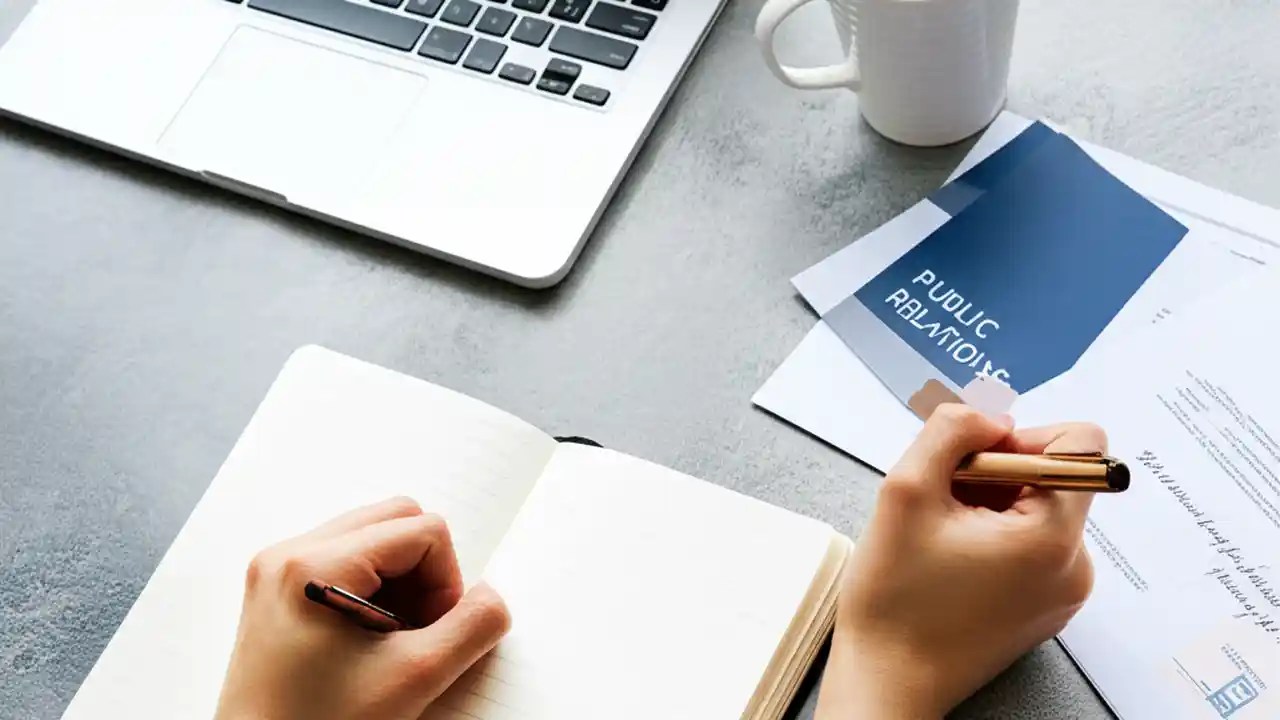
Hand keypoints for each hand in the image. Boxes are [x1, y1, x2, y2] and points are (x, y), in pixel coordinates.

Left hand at [215, 497, 510, 719]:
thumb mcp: (414, 679)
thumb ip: (470, 629)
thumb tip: (491, 599)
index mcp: (315, 565)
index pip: (423, 531)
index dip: (447, 582)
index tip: (434, 633)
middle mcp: (290, 555)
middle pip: (396, 519)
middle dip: (425, 572)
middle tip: (419, 631)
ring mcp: (278, 571)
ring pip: (373, 536)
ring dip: (401, 582)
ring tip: (392, 640)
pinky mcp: (278, 591)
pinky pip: (346, 560)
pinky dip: (374, 591)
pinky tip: (369, 640)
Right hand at [816, 405, 1103, 718]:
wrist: (888, 682)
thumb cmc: (894, 600)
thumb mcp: (906, 491)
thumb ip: (950, 432)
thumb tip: (990, 418)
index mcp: (1054, 536)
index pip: (1081, 443)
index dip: (1021, 436)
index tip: (972, 465)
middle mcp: (1076, 564)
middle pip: (1053, 475)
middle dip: (994, 475)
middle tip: (942, 506)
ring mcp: (1065, 591)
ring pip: (1037, 508)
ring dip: (988, 506)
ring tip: (940, 539)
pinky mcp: (1046, 607)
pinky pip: (1031, 545)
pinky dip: (992, 537)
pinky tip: (951, 561)